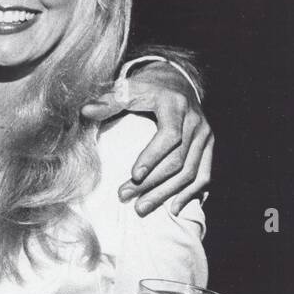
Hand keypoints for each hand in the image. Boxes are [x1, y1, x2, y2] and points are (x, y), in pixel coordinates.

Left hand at [82, 64, 212, 215]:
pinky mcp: (209, 147)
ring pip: (191, 172)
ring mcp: (205, 136)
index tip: (133, 175)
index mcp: (175, 105)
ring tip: (142, 207)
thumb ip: (108, 101)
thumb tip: (85, 111)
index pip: (169, 135)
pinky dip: (190, 194)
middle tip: (126, 196)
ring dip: (167, 193)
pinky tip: (173, 208)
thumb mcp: (128, 89)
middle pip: (178, 159)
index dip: (153, 156)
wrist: (176, 85)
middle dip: (152, 182)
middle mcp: (195, 121)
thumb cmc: (146, 90)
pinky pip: (205, 175)